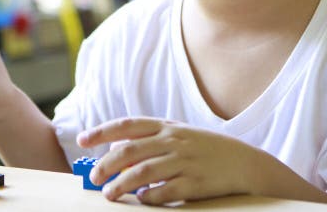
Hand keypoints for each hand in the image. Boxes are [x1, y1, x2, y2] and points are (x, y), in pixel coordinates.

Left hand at [76, 117, 260, 204]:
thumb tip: (116, 148)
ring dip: (121, 184)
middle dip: (106, 164)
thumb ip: (151, 139)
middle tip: (94, 176)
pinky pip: (164, 191)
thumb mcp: (179, 135)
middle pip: (130, 151)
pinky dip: (148, 197)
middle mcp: (173, 141)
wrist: (244, 163)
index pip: (127, 125)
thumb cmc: (205, 149)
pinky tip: (141, 200)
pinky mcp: (194, 183)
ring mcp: (184, 161)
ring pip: (143, 172)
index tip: (82, 140)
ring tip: (109, 193)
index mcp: (167, 126)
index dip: (102, 131)